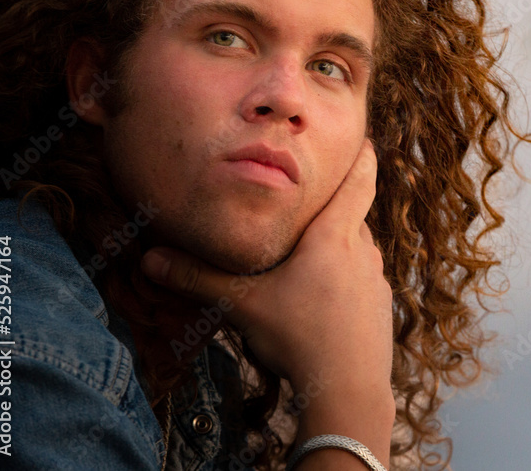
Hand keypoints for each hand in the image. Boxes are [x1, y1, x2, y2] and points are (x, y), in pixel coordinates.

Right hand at [140, 140, 394, 451]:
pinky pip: (362, 280)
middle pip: (351, 216)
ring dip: (337, 248)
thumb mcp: (243, 306)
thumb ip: (198, 280)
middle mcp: (362, 251)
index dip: (362, 158)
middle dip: (331, 211)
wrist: (349, 390)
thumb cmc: (300, 339)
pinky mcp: (381, 306)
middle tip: (309, 207)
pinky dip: (346, 279)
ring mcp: (376, 280)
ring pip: (357, 250)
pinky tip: (323, 300)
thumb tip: (150, 259)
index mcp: (333, 237)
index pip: (358, 182)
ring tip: (309, 258)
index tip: (365, 140)